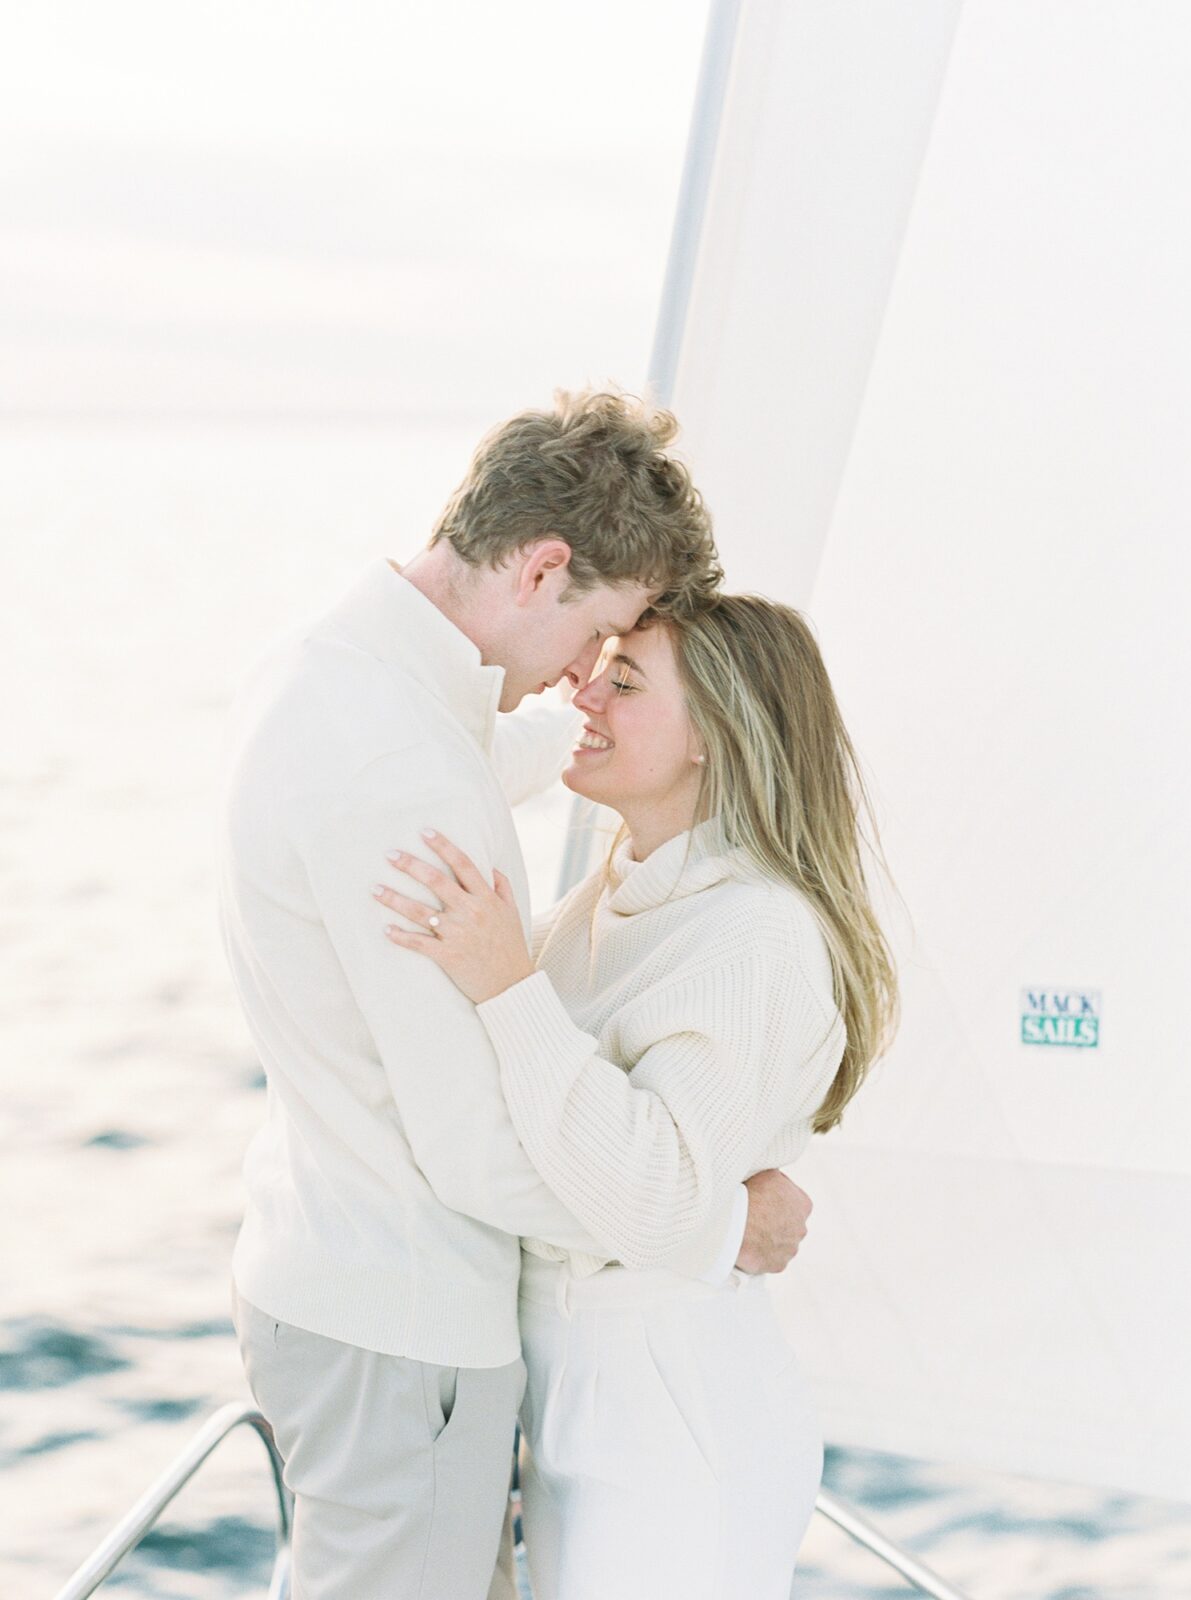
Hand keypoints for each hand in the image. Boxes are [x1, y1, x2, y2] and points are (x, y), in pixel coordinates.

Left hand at [373, 831, 534, 1004]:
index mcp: (486, 898)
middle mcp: (471, 912)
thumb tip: (490, 867)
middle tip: (390, 854)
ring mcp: (458, 934)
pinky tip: (385, 930)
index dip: (443, 846)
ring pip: (420, 912)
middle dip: (411, 865)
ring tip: (375, 889)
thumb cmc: (511, 947)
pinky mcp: (448, 956)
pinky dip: (401, 937)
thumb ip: (502, 887)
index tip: (424, 831)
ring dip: (395, 899)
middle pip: (437, 881)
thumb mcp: (512, 912)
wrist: (513, 985)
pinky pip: (419, 943)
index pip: (463, 864)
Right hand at [735, 1170, 811, 1274]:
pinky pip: (770, 1258)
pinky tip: (749, 1245)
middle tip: (755, 1215)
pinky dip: (761, 1253)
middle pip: (788, 1224)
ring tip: (749, 1231)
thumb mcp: (769, 1174)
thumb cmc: (752, 1194)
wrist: (738, 1223)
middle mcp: (801, 1229)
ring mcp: (790, 1249)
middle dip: (775, 1221)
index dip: (778, 1199)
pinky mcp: (778, 1265)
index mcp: (803, 1204)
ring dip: (768, 1238)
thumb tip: (777, 1173)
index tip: (765, 1198)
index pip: (795, 1201)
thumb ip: (778, 1178)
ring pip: (780, 1243)